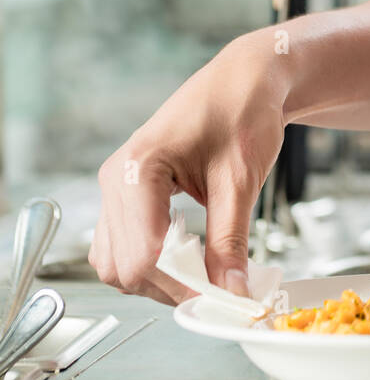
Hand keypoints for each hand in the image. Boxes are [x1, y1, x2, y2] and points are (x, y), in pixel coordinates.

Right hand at [89, 31, 287, 304]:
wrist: (244, 81)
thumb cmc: (242, 113)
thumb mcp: (240, 181)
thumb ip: (230, 241)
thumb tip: (232, 293)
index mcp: (138, 169)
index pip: (145, 254)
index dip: (181, 284)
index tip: (220, 297)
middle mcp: (116, 180)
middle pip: (125, 267)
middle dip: (170, 286)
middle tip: (217, 287)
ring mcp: (115, 188)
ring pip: (115, 264)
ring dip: (156, 280)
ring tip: (203, 270)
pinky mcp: (125, 195)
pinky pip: (120, 247)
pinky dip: (149, 263)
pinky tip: (186, 253)